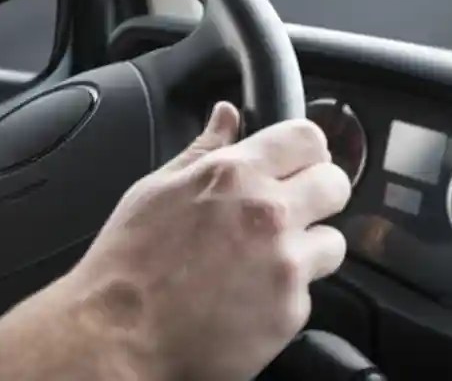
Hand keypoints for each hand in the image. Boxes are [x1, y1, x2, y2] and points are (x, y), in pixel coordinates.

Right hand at [62, 102, 352, 380]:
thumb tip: (226, 115)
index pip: (307, 138)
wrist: (117, 337)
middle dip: (318, 195)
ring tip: (265, 263)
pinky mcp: (290, 311)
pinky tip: (248, 299)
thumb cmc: (128, 265)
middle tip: (292, 212)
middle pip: (335, 184)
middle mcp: (268, 214)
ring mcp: (284, 264)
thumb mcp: (156, 190)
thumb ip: (203, 149)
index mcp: (234, 174)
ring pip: (332, 243)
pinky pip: (308, 293)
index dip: (307, 151)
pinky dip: (285, 296)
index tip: (300, 164)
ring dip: (308, 250)